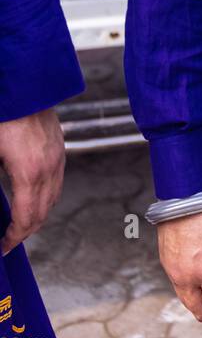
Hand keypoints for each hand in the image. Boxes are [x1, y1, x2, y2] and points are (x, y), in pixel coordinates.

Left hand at [0, 108, 66, 253]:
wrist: (26, 89)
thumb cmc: (5, 119)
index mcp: (27, 174)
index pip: (25, 219)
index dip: (13, 238)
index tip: (2, 247)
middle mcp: (48, 170)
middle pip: (41, 215)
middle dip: (25, 233)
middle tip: (8, 241)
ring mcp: (57, 160)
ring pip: (53, 200)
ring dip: (38, 217)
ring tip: (21, 224)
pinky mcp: (60, 150)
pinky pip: (57, 184)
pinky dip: (47, 199)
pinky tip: (34, 199)